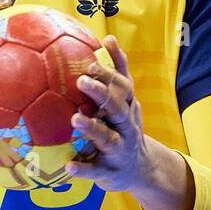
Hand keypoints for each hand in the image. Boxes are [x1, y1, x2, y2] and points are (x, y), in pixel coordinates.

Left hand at [67, 35, 195, 209]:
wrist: (142, 170)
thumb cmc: (123, 127)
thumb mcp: (125, 101)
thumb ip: (116, 74)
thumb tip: (107, 37)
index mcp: (127, 108)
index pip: (122, 86)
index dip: (110, 72)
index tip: (93, 60)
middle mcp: (127, 126)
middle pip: (117, 107)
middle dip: (102, 94)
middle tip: (82, 81)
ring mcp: (120, 149)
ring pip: (108, 137)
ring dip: (92, 128)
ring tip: (75, 119)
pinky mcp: (111, 171)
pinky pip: (96, 170)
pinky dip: (83, 168)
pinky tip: (68, 166)